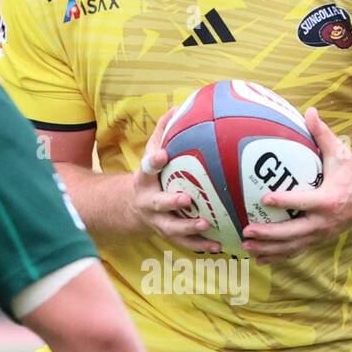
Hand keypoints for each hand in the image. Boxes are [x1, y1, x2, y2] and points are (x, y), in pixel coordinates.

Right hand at [131, 110, 221, 252]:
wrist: (133, 208)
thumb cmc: (152, 175)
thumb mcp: (152, 152)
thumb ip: (164, 132)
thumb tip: (179, 105)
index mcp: (144, 180)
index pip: (146, 168)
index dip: (153, 161)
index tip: (162, 155)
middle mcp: (149, 202)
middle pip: (158, 203)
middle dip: (171, 202)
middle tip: (186, 198)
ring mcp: (158, 221)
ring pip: (172, 228)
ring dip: (188, 228)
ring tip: (206, 225)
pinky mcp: (168, 235)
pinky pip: (185, 242)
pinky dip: (201, 245)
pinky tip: (219, 245)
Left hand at [242, 108, 351, 263]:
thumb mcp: (340, 153)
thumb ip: (322, 134)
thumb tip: (309, 110)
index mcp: (329, 200)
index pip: (303, 202)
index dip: (284, 200)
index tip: (264, 198)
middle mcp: (324, 221)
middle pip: (293, 232)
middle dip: (269, 234)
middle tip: (247, 231)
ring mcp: (322, 233)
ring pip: (293, 246)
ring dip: (269, 249)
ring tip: (247, 247)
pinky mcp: (320, 239)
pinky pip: (297, 250)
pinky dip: (278, 255)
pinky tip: (260, 258)